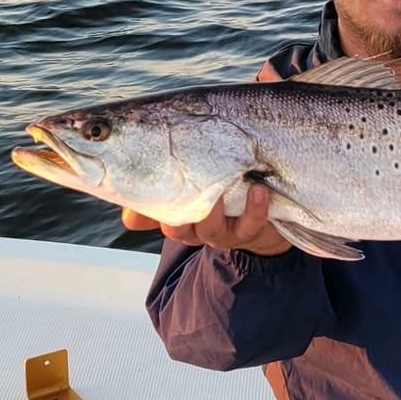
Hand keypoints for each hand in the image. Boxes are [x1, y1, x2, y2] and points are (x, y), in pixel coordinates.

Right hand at [121, 184, 292, 254]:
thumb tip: (136, 167)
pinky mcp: (249, 232)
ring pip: (209, 228)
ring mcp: (221, 232)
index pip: (144, 216)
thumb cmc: (226, 188)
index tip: (132, 197)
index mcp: (174, 214)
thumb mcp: (195, 177)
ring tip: (225, 183)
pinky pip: (249, 225)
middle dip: (176, 210)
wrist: (268, 217)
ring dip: (216, 207)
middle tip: (184, 186)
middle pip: (174, 227)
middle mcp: (194, 227)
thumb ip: (169, 170)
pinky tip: (258, 189)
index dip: (137, 209)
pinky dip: (254, 208)